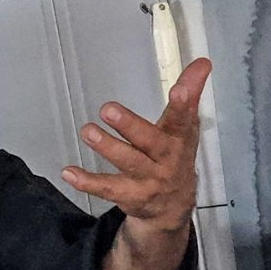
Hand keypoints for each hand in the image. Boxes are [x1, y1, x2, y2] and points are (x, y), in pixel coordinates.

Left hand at [62, 57, 210, 232]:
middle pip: (150, 142)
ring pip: (127, 163)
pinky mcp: (129, 196)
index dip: (183, 105)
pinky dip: (87, 181)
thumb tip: (202, 62)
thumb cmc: (175, 158)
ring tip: (88, 131)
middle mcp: (166, 160)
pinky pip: (107, 189)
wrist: (172, 207)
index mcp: (180, 139)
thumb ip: (190, 94)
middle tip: (108, 109)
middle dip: (130, 126)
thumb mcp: (185, 126)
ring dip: (106, 147)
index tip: (179, 90)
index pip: (183, 120)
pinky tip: (69, 172)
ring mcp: (148, 180)